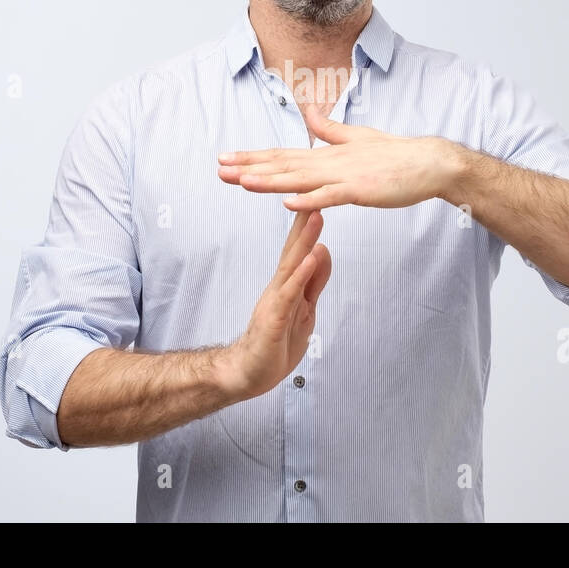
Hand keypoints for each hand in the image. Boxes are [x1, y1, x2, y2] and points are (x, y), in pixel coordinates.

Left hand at [217, 100, 462, 211]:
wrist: (427, 162)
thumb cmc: (395, 154)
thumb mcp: (356, 138)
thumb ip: (329, 129)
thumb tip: (308, 112)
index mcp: (326, 153)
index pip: (282, 154)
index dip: (253, 157)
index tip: (227, 158)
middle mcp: (329, 161)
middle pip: (283, 165)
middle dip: (249, 168)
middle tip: (219, 170)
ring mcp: (343, 175)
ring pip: (300, 179)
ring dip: (270, 180)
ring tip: (242, 182)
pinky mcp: (360, 190)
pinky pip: (330, 196)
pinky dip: (309, 200)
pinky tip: (288, 203)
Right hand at [222, 208, 331, 399]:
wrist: (246, 374)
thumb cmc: (273, 344)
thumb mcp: (303, 310)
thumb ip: (312, 282)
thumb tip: (322, 252)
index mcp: (287, 285)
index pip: (299, 249)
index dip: (309, 224)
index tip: (319, 198)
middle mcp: (279, 287)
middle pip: (294, 249)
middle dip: (307, 222)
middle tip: (317, 194)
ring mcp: (276, 302)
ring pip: (292, 266)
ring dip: (305, 240)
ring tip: (316, 216)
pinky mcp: (274, 319)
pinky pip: (290, 293)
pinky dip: (301, 274)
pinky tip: (311, 258)